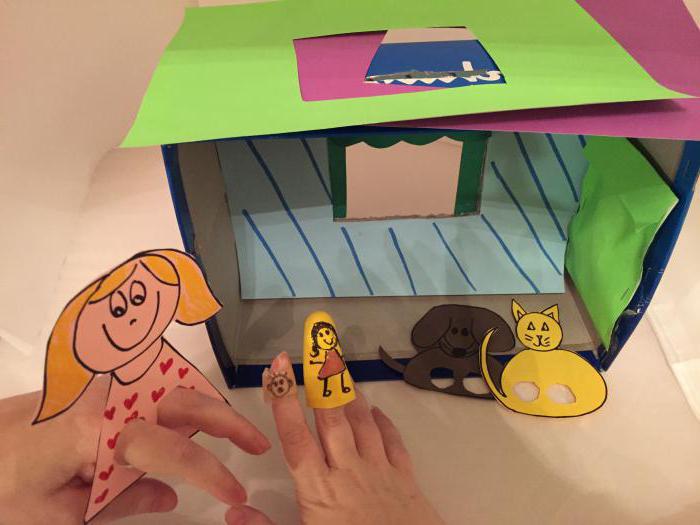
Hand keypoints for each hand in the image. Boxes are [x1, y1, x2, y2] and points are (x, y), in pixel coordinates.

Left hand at [0, 377, 269, 523]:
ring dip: (203, 403)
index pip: (173, 449)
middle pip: (182, 399)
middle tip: (257, 441)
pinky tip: (184, 417)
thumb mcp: (54, 516)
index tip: (236, 492)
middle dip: (225, 418)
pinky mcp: (89, 388)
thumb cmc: (0, 490)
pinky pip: (143, 385)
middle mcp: (104, 399)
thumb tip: (169, 497)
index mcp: (97, 432)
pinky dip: (174, 396)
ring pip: (166, 384)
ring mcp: (96, 388)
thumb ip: (120, 503)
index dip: (211, 472)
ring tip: (230, 427)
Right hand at [226, 352, 443, 524]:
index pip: (296, 437)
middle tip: (316, 351)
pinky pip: (394, 443)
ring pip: (363, 424)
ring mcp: (380, 473)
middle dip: (322, 382)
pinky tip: (376, 412)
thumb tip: (233, 510)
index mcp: (319, 490)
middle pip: (332, 419)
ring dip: (350, 396)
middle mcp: (348, 472)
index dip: (283, 401)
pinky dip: (384, 423)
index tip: (276, 371)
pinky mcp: (406, 480)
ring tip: (341, 373)